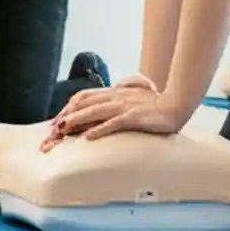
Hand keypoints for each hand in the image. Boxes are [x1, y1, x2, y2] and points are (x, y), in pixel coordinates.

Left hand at [39, 76, 180, 152]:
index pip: (85, 97)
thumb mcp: (131, 100)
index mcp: (114, 93)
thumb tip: (103, 109)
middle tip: (53, 130)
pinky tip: (89, 137)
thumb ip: (117, 101)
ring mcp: (125, 106)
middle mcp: (116, 97)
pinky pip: (114, 122)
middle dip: (67, 115)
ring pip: (95, 111)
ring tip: (64, 128)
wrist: (175, 105)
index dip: (68, 107)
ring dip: (78, 119)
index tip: (57, 121)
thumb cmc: (154, 106)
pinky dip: (100, 129)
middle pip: (85, 103)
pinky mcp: (134, 116)